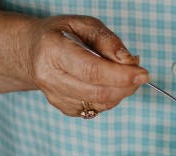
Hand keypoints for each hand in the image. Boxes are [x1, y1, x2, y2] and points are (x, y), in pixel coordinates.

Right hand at [24, 16, 148, 115]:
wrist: (32, 51)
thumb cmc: (61, 34)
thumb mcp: (83, 24)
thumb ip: (107, 40)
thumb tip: (128, 61)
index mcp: (53, 50)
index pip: (92, 71)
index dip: (121, 76)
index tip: (143, 74)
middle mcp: (50, 77)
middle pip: (98, 92)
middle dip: (126, 86)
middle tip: (139, 74)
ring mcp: (55, 96)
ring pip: (100, 104)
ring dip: (121, 92)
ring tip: (125, 75)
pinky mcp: (64, 108)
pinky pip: (96, 109)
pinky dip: (110, 98)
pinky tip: (108, 84)